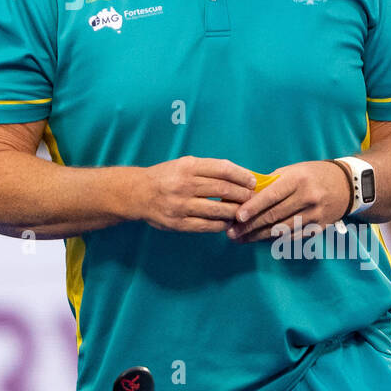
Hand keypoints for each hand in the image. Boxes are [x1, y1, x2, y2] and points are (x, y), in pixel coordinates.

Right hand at [140, 156, 258, 231]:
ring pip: (218, 210)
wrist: (137, 193)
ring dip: (235, 211)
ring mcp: (181, 205)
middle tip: (252, 198)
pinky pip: (208, 226)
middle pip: (224, 190)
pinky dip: (222, 224)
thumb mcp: (183, 164)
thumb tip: (239, 177)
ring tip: (243, 211)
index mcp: (187, 166)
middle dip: (243, 195)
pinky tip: (227, 221)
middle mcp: (185, 184)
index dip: (242, 176)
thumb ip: (208, 169)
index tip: (253, 181)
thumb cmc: (166, 177)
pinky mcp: (178, 223)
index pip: (223, 169)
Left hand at [227, 160, 348, 242]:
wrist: (347, 185)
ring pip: (283, 229)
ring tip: (241, 239)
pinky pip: (294, 236)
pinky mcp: (320, 227)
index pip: (272, 196)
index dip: (253, 207)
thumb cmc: (312, 174)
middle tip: (232, 233)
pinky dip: (275, 239)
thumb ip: (270, 183)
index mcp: (298, 180)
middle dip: (251, 226)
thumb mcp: (292, 171)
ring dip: (259, 236)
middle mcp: (308, 197)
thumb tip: (244, 194)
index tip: (237, 216)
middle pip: (275, 215)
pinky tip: (260, 240)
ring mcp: (315, 214)